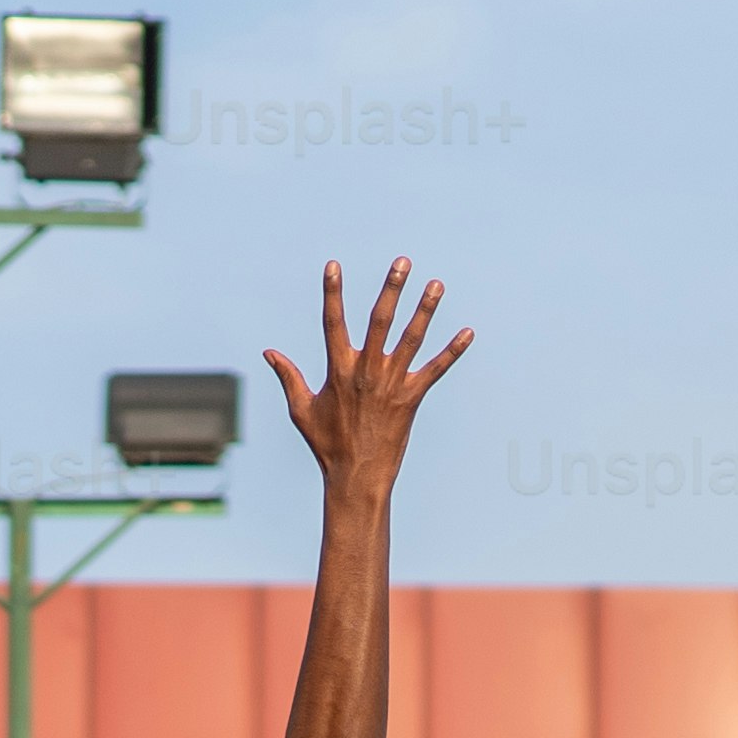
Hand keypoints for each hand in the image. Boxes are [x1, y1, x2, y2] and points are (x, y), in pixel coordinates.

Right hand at [268, 258, 470, 488]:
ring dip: (425, 310)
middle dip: (392, 289)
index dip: (332, 293)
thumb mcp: (301, 409)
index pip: (332, 323)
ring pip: (411, 339)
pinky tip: (468, 333)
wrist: (356, 475)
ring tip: (437, 284)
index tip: (333, 266)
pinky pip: (435, 370)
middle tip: (402, 262)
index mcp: (338, 371)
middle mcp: (366, 372)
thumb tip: (269, 352)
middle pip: (380, 321)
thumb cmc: (326, 444)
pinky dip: (452, 351)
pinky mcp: (412, 398)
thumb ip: (288, 376)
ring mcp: (391, 384)